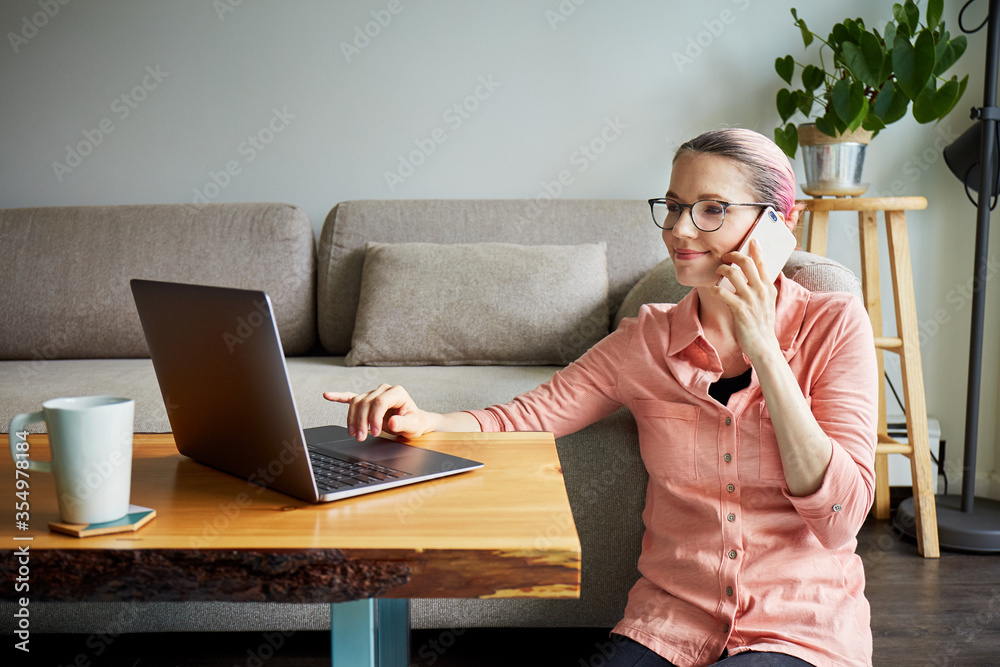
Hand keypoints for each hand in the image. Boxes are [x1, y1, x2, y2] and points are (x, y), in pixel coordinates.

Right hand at [323, 384, 436, 440]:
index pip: (379, 402)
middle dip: (361, 421)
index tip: (374, 433)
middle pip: (366, 402)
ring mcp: (374, 393)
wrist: (413, 421)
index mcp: (397, 392)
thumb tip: (392, 422)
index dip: (374, 417)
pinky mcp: (367, 400)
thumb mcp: (413, 426)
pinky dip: (339, 397)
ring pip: (357, 402)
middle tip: (360, 438)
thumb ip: (404, 424)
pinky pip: (350, 397)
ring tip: (354, 434)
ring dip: (352, 419)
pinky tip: (328, 395)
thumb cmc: (414, 422)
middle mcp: (384, 389)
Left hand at [715, 239, 781, 363]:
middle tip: (725, 257)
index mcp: (769, 287)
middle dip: (733, 255)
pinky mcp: (739, 310)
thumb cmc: (762, 323)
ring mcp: (750, 300)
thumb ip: (763, 288)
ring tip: (717, 273)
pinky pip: (722, 292)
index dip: (755, 249)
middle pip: (746, 263)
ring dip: (721, 270)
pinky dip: (714, 288)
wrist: (764, 345)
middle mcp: (761, 290)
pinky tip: (712, 289)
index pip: (762, 262)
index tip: (751, 241)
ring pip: (732, 274)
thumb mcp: (768, 302)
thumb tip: (755, 274)